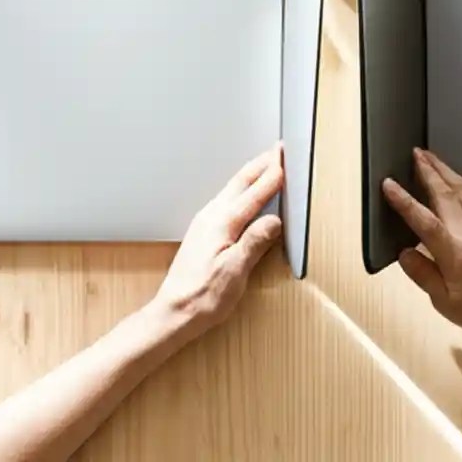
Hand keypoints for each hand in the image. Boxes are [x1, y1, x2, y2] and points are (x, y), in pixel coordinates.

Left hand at [153, 144, 284, 335]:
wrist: (174, 312)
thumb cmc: (203, 297)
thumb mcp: (235, 271)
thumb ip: (255, 242)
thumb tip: (275, 220)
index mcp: (222, 223)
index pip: (254, 192)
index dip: (273, 174)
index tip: (286, 158)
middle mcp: (211, 217)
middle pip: (241, 182)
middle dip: (262, 164)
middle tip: (279, 149)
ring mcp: (205, 223)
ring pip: (232, 189)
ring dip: (252, 174)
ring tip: (267, 164)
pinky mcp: (203, 232)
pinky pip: (227, 200)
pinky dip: (242, 189)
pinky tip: (246, 195)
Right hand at [383, 148, 461, 345]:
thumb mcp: (443, 301)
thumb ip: (421, 274)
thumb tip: (403, 252)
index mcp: (455, 254)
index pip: (425, 221)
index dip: (405, 201)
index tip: (389, 185)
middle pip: (446, 193)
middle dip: (429, 170)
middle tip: (414, 153)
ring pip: (461, 190)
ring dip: (443, 170)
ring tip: (428, 156)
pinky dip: (455, 182)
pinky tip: (447, 178)